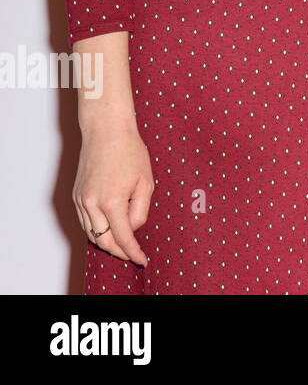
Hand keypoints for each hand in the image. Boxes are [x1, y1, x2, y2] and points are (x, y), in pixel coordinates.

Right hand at [73, 119, 152, 265]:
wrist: (106, 131)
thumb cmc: (130, 152)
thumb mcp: (146, 182)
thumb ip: (140, 210)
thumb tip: (132, 229)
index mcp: (112, 201)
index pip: (123, 238)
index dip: (133, 252)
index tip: (142, 261)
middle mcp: (92, 204)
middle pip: (104, 241)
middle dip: (119, 252)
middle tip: (133, 255)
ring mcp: (81, 200)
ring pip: (91, 233)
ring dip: (106, 243)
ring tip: (123, 246)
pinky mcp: (76, 196)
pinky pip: (85, 222)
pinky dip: (96, 230)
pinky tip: (109, 230)